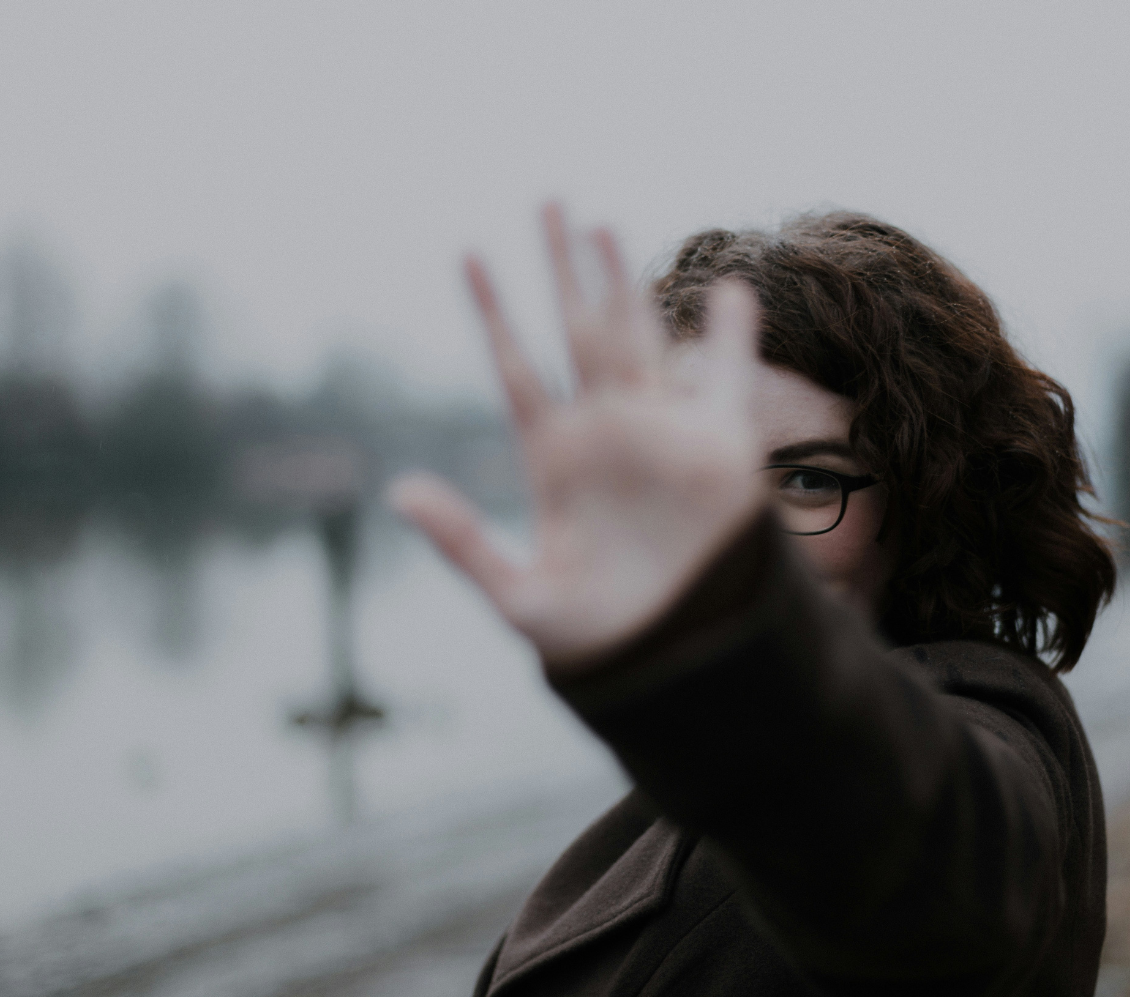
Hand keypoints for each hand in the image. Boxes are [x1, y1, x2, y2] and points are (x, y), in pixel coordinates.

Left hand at [390, 205, 764, 670]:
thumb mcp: (520, 597)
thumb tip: (398, 491)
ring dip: (623, 280)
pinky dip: (730, 336)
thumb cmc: (598, 641)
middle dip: (560, 267)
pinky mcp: (720, 450)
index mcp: (555, 458)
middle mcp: (606, 432)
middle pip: (577, 328)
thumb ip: (463, 544)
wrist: (681, 664)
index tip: (467, 254)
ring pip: (639, 336)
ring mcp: (662, 434)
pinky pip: (724, 380)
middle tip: (547, 199)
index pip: (517, 366)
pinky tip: (729, 291)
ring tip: (603, 224)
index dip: (493, 311)